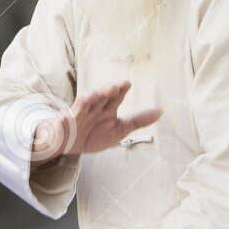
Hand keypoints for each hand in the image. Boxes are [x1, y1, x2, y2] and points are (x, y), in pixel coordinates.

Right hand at [32, 81, 160, 160]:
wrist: (67, 145)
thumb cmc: (92, 135)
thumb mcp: (119, 130)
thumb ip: (139, 121)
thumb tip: (161, 111)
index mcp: (107, 109)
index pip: (116, 97)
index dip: (121, 90)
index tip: (127, 83)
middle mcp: (95, 107)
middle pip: (102, 96)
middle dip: (108, 90)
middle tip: (117, 86)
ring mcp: (80, 112)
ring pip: (88, 101)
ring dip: (94, 96)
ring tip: (97, 94)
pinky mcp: (67, 119)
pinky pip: (71, 113)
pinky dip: (75, 109)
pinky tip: (82, 104)